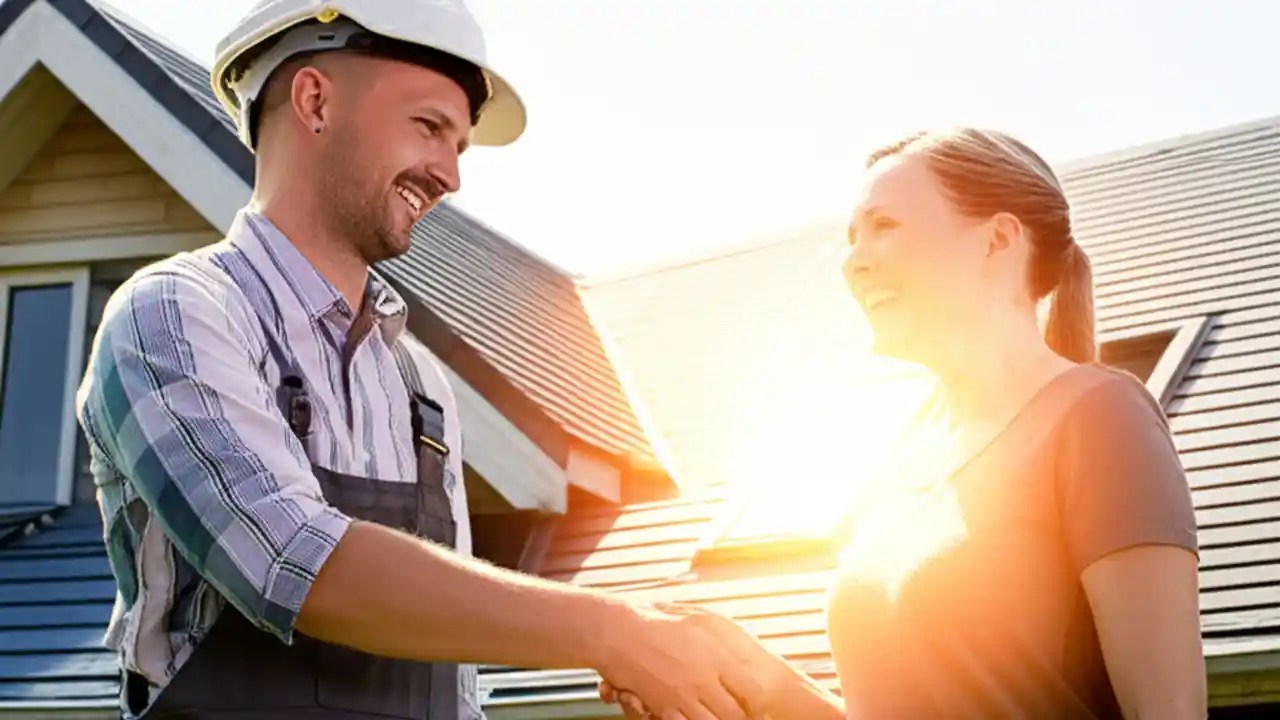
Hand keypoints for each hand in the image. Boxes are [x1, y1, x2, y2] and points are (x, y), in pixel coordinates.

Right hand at [596, 602, 788, 719]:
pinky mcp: (663, 708)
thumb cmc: (658, 621)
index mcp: (715, 658)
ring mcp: (682, 698)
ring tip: (726, 718)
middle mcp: (702, 681)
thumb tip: (745, 649)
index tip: (763, 704)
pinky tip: (699, 718)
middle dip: (744, 719)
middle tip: (750, 718)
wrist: (619, 633)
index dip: (761, 702)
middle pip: (735, 715)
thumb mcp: (698, 621)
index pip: (752, 690)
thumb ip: (723, 638)